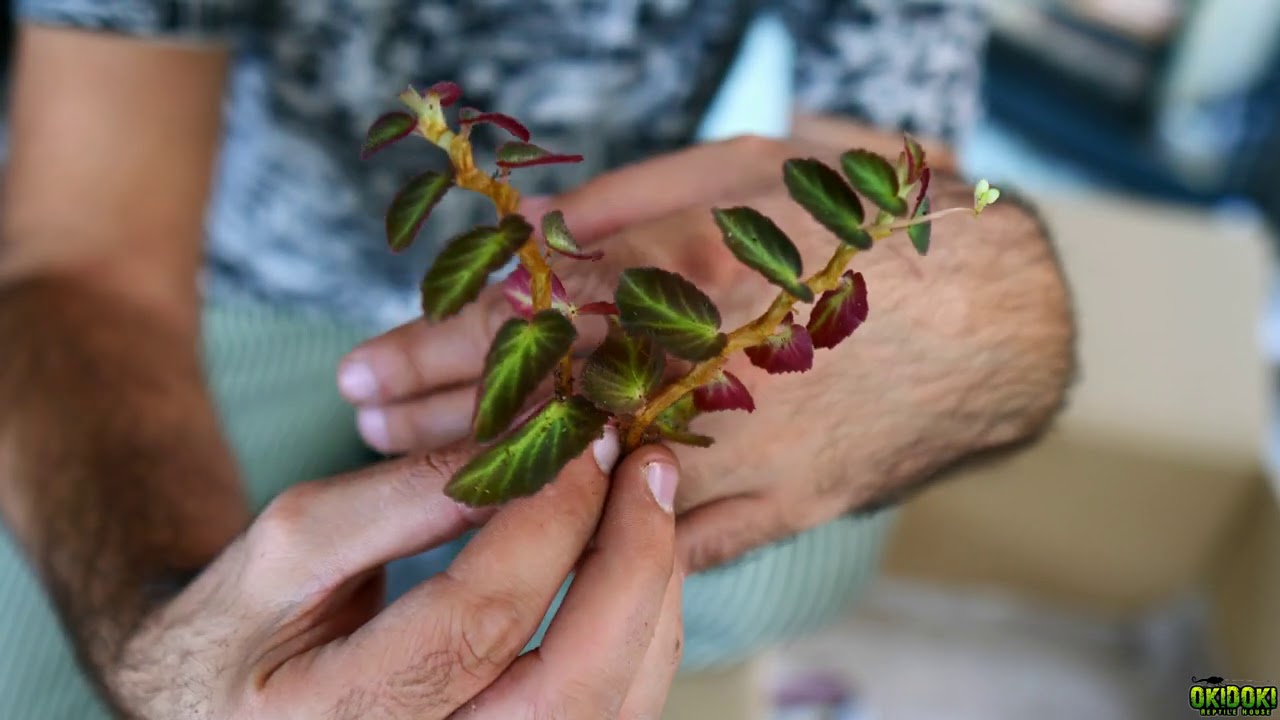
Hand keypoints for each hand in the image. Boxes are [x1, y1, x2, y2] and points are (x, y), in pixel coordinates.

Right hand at [105, 431, 684, 719]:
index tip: (585, 439)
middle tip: (647, 469)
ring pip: (609, 712)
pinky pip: (608, 714)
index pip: (476, 621)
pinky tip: (633, 562)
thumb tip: (532, 445)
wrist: (220, 710)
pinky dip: (638, 634)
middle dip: (630, 566)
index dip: (547, 520)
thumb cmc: (238, 625)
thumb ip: (406, 497)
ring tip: (647, 502)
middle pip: (571, 692)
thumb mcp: (291, 543)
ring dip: (647, 597)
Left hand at [338, 127, 1069, 571]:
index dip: (434, 349)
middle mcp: (703, 374)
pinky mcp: (780, 507)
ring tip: (417, 487)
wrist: (1006, 319)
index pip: (531, 321)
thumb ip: (648, 198)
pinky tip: (536, 540)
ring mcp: (739, 452)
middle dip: (436, 417)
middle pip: (537, 406)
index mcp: (692, 281)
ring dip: (494, 487)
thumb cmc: (883, 223)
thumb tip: (546, 233)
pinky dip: (594, 537)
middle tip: (359, 428)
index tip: (366, 369)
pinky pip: (669, 537)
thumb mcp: (767, 167)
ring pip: (588, 481)